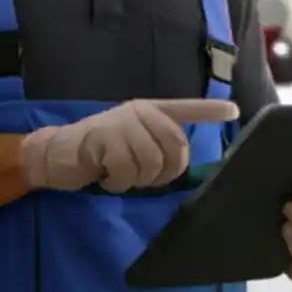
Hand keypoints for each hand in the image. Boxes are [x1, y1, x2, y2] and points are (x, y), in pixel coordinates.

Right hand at [20, 99, 238, 192]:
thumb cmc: (98, 154)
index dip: (210, 110)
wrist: (57, 154)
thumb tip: (179, 165)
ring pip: (152, 161)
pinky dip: (118, 183)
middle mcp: (139, 111)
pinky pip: (127, 170)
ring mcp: (122, 122)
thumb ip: (154, 147)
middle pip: (175, 145)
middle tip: (144, 179)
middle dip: (166, 171)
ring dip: (137, 180)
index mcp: (149, 111)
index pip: (184, 108)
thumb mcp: (131, 146)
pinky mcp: (104, 137)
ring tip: (119, 176)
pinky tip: (106, 178)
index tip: (233, 110)